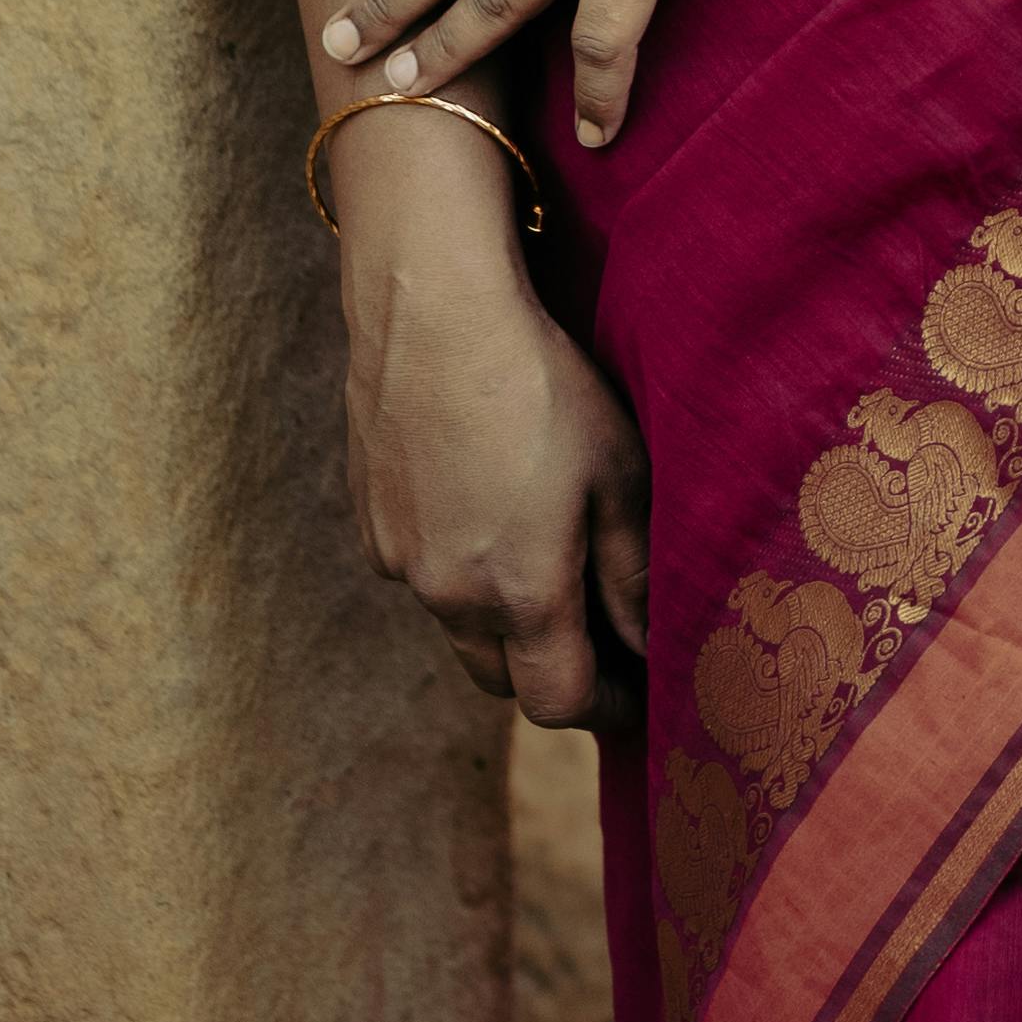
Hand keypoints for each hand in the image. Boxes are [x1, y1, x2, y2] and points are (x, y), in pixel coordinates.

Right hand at [344, 218, 649, 727]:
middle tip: (599, 639)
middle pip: (504, 680)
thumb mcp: (617, 476)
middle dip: (552, 673)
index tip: (638, 694)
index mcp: (521, 595)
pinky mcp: (370, 522)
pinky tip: (485, 507)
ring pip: (458, 626)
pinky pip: (421, 574)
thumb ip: (633, 575)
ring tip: (542, 561)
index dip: (607, 708)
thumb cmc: (542, 386)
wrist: (433, 313)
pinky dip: (457, 569)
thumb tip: (651, 646)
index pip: (560, 705)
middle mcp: (449, 597)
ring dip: (501, 620)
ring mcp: (400, 563)